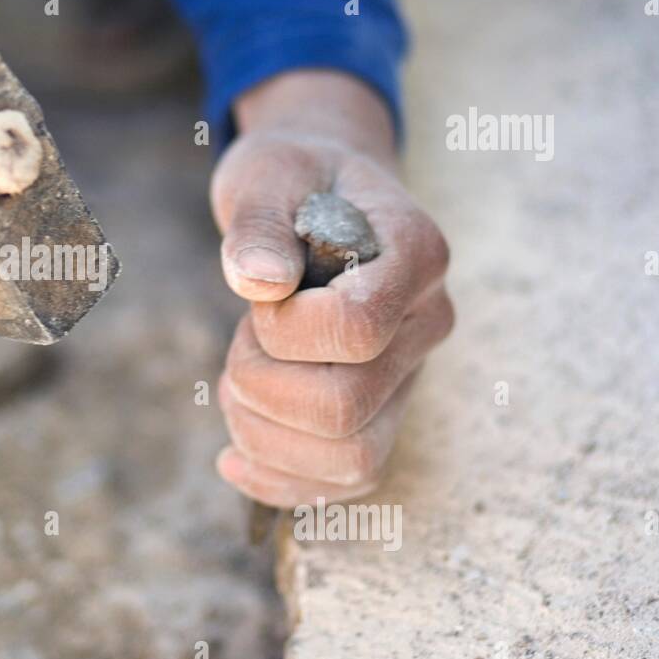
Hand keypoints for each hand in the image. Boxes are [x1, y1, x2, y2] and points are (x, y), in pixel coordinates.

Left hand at [211, 71, 452, 506]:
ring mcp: (408, 375)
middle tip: (243, 337)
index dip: (286, 328)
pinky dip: (279, 481)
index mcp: (416, 254)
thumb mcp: (265, 175)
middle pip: (345, 408)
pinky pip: (346, 482)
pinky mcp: (380, 412)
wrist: (318, 194)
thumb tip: (259, 282)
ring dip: (263, 436)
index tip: (263, 291)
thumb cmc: (292, 179)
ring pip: (351, 460)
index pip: (356, 330)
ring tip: (234, 386)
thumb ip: (258, 223)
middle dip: (261, 383)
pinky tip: (232, 457)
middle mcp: (426, 322)